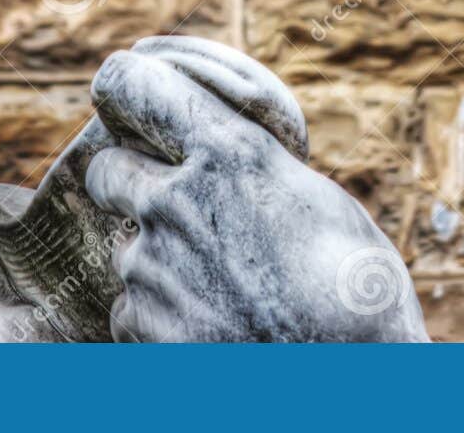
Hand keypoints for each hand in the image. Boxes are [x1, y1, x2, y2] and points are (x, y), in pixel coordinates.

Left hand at [84, 38, 427, 342]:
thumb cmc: (357, 290)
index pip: (135, 87)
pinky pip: (130, 310)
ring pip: (126, 248)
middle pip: (106, 169)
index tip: (124, 91)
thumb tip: (233, 162)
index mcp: (229, 153)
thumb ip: (259, 173)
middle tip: (167, 203)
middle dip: (126, 181)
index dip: (123, 86)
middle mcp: (177, 201)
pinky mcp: (145, 326)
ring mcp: (154, 266)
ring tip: (218, 287)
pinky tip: (209, 327)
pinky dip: (158, 318)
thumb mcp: (322, 203)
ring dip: (155, 262)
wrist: (353, 378)